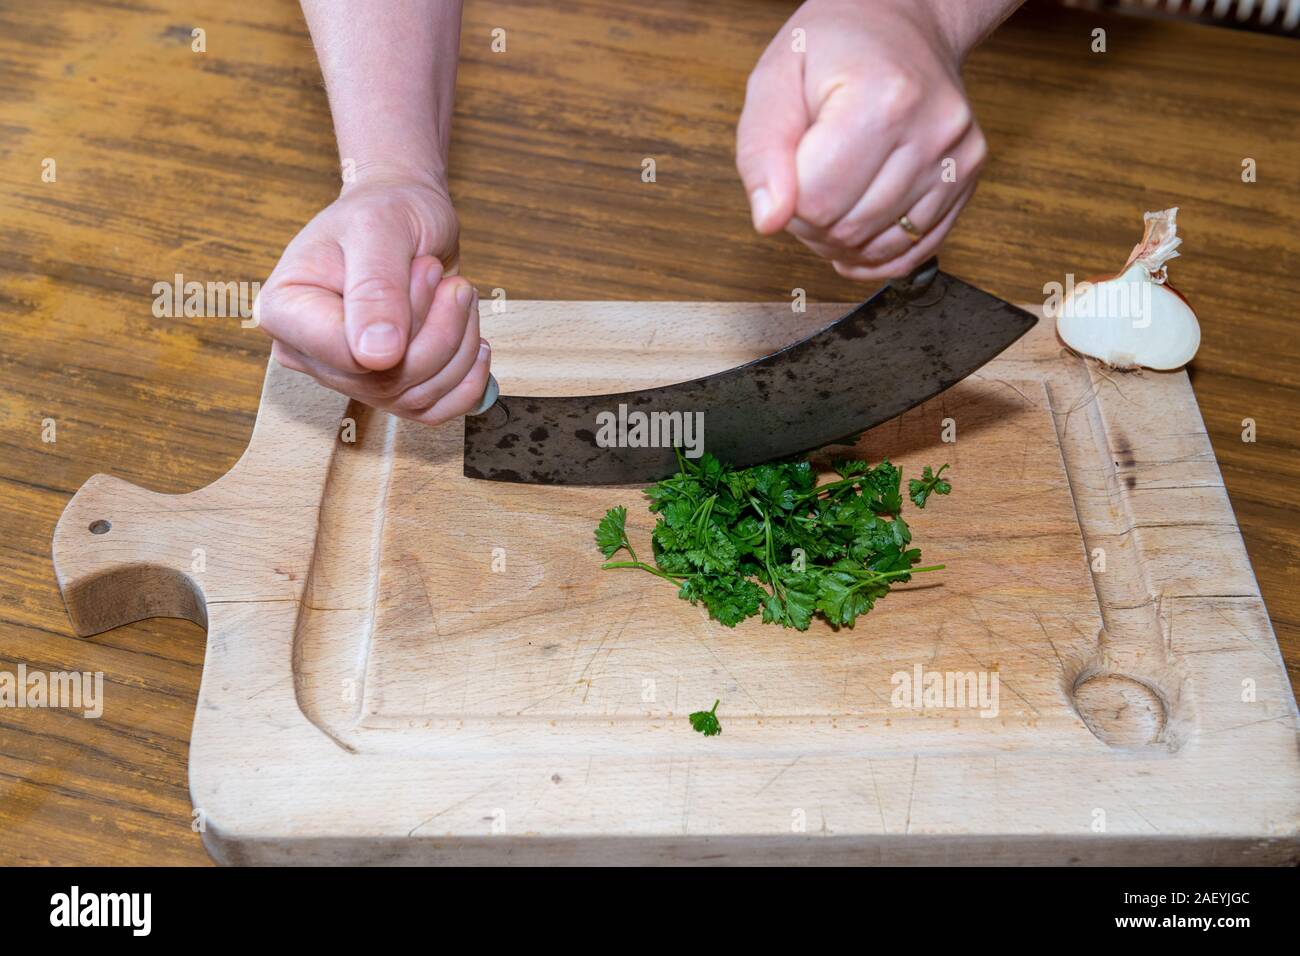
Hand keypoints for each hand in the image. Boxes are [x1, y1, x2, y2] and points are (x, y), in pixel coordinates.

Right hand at [256, 172, 491, 424]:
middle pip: (384, 382)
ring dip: (457, 346)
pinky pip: (434, 411)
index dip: (401, 326)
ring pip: (415, 398)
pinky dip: (467, 378)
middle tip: (446, 278)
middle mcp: (310, 353)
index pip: (345, 357)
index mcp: (285, 311)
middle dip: (437, 330)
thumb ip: (375, 289)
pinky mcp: (390, 389)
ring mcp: (350, 378)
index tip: (425, 271)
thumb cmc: (386, 210)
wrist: (407, 215)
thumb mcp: (380, 230)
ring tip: (458, 294)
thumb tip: (375, 357)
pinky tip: (474, 339)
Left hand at [737, 0, 987, 280]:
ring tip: (832, 197)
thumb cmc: (834, 47)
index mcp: (882, 98)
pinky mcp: (967, 177)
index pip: (817, 201)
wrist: (903, 22)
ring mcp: (957, 157)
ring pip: (879, 247)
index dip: (787, 203)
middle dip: (812, 224)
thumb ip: (761, 152)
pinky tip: (857, 232)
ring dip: (841, 240)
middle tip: (806, 184)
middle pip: (848, 229)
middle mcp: (931, 129)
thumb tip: (770, 220)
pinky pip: (917, 249)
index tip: (787, 173)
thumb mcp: (775, 80)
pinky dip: (877, 253)